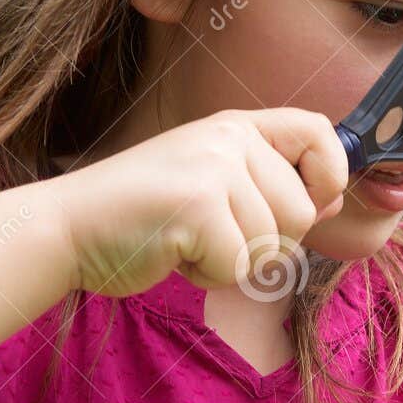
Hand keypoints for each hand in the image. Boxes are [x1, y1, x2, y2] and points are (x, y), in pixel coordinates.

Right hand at [50, 108, 346, 296]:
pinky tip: (173, 252)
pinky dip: (208, 275)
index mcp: (235, 127)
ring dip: (233, 261)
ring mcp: (212, 169)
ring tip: (188, 239)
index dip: (330, 172)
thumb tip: (335, 200)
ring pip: (273, 245)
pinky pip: (239, 266)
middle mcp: (228, 139)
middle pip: (301, 212)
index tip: (317, 202)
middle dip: (266, 244)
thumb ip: (270, 187)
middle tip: (213, 234)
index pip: (318, 130)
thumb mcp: (213, 185)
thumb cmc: (143, 216)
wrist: (67, 230)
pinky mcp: (197, 206)